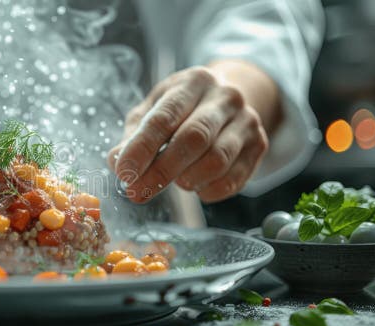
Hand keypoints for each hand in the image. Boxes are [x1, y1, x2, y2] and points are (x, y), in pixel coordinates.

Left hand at [108, 66, 268, 202]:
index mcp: (192, 82)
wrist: (226, 100)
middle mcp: (225, 97)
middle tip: (137, 192)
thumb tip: (115, 162)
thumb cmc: (180, 109)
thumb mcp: (151, 111)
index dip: (141, 149)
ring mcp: (247, 120)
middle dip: (161, 171)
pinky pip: (233, 179)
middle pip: (194, 138)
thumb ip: (133, 137)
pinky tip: (196, 186)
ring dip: (187, 181)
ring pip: (217, 160)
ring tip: (173, 182)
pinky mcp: (259, 144)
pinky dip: (209, 191)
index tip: (123, 173)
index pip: (164, 118)